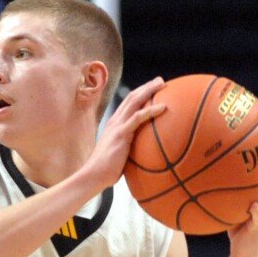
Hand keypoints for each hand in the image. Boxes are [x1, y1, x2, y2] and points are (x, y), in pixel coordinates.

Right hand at [78, 77, 166, 192]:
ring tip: (163, 84)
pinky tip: (163, 107)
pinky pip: (138, 118)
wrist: (93, 175)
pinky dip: (151, 110)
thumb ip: (129, 149)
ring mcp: (117, 126)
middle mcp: (115, 121)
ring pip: (135, 101)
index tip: (152, 89)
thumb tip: (143, 155)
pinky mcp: (121, 134)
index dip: (139, 94)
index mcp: (114, 124)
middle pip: (132, 97)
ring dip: (149, 90)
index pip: (127, 103)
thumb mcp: (119, 155)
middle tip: (161, 80)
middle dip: (147, 86)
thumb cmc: (106, 171)